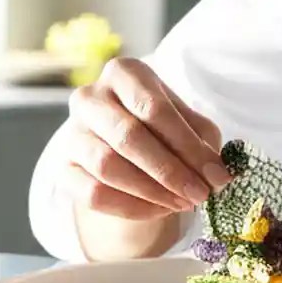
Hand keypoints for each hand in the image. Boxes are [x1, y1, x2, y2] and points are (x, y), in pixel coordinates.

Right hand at [58, 57, 230, 220]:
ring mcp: (71, 133)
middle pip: (128, 136)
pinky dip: (131, 207)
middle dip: (170, 171)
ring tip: (183, 202)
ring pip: (107, 166)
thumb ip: (202, 143)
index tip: (217, 176)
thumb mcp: (187, 123)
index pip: (153, 108)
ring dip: (151, 191)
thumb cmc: (162, 126)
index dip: (189, 146)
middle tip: (200, 194)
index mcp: (123, 73)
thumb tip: (216, 174)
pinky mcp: (64, 168)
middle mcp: (90, 97)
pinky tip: (159, 209)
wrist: (124, 144)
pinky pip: (93, 194)